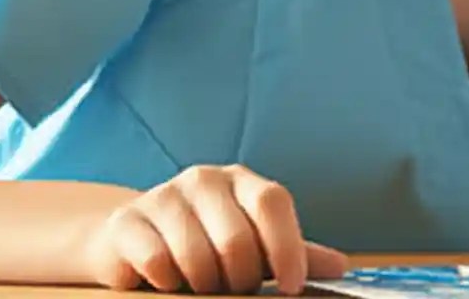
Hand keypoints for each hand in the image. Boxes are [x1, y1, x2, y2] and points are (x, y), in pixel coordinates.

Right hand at [80, 165, 347, 294]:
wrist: (135, 241)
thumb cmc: (208, 244)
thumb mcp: (254, 246)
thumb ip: (293, 253)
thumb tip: (341, 267)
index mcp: (242, 181)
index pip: (273, 202)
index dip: (286, 248)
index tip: (290, 286)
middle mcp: (205, 179)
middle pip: (237, 238)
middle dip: (241, 279)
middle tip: (235, 289)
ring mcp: (163, 196)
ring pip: (197, 256)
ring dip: (205, 286)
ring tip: (203, 286)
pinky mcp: (127, 221)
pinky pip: (157, 261)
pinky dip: (168, 284)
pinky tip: (168, 281)